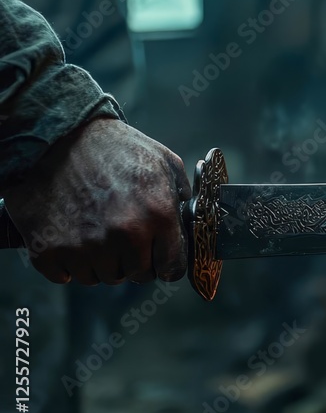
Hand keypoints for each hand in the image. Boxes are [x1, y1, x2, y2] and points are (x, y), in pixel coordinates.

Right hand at [4, 118, 190, 284]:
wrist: (58, 134)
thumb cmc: (115, 148)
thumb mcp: (163, 162)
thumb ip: (182, 196)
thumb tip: (190, 222)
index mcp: (159, 215)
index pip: (172, 269)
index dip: (166, 264)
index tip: (158, 257)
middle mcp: (125, 234)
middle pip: (137, 275)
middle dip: (134, 260)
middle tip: (122, 237)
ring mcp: (86, 245)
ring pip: (101, 278)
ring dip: (100, 262)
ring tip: (94, 230)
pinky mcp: (49, 249)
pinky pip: (65, 276)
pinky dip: (66, 263)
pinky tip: (69, 237)